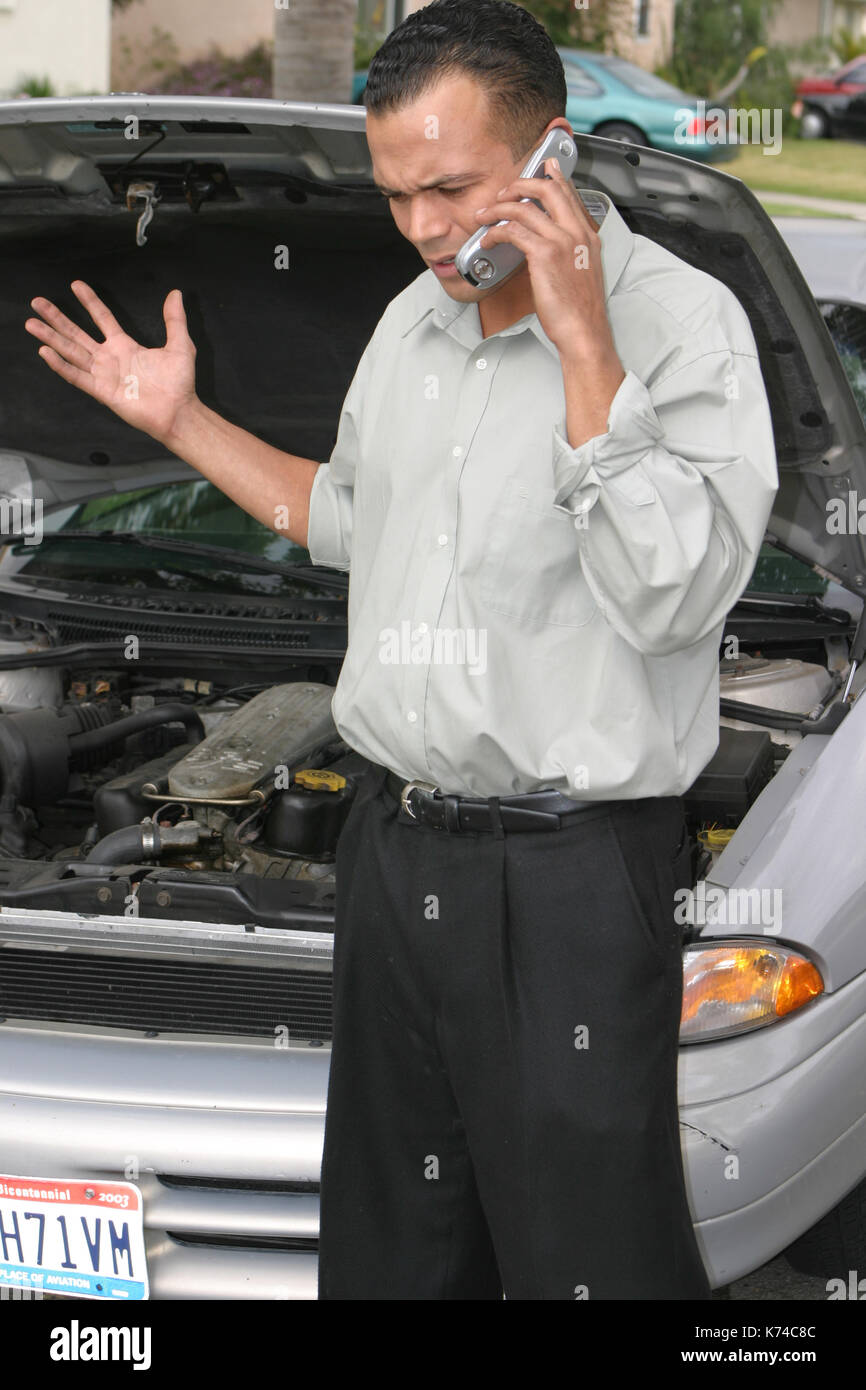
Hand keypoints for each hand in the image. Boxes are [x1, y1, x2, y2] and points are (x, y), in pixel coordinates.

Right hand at [24, 281, 197, 445]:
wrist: (179, 411)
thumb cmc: (180, 383)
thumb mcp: (181, 345)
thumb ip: (175, 319)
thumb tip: (176, 294)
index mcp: (125, 345)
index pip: (102, 318)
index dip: (89, 301)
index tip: (76, 285)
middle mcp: (110, 358)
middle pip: (76, 333)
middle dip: (57, 317)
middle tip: (38, 302)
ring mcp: (103, 374)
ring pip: (71, 351)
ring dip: (51, 338)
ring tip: (31, 324)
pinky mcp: (101, 391)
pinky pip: (77, 376)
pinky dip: (61, 365)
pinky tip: (45, 352)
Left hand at [473, 158, 616, 361]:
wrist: (584, 332)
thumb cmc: (580, 313)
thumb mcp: (582, 275)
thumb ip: (571, 254)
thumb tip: (550, 249)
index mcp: (589, 237)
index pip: (570, 195)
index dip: (555, 177)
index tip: (545, 166)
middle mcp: (577, 233)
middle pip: (549, 189)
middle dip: (522, 184)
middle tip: (505, 193)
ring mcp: (562, 242)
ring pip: (525, 207)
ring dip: (499, 208)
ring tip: (485, 216)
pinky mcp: (544, 255)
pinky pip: (513, 231)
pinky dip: (496, 231)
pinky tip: (488, 239)